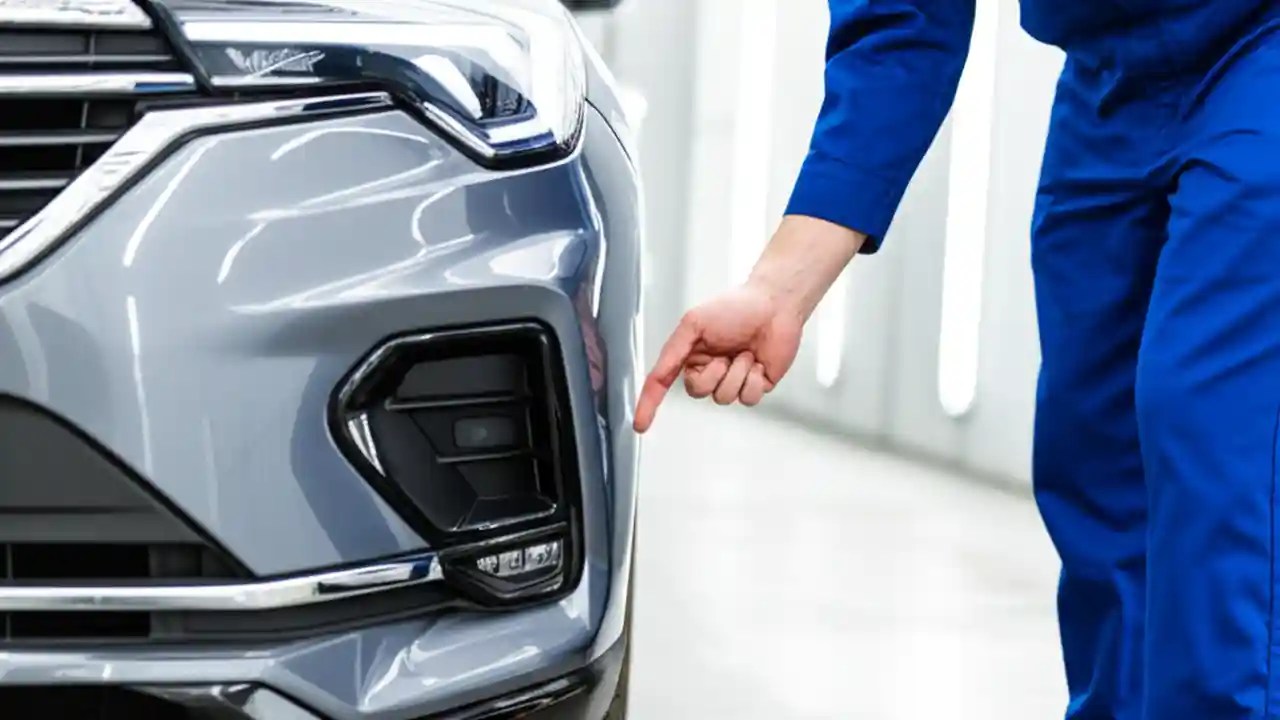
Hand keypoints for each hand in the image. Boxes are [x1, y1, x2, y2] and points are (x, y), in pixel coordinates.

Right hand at [632, 282, 803, 432]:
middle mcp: (709, 370)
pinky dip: (753, 379)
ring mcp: (732, 380)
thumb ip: (672, 352)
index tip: (640, 424)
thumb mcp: (693, 323)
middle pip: (697, 392)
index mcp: (690, 356)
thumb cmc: (735, 307)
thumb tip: (656, 378)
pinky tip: (758, 362)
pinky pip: (747, 399)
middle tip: (725, 355)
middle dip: (712, 375)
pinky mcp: (755, 386)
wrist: (774, 305)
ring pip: (724, 398)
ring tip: (745, 353)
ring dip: (737, 373)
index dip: (649, 404)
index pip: (663, 383)